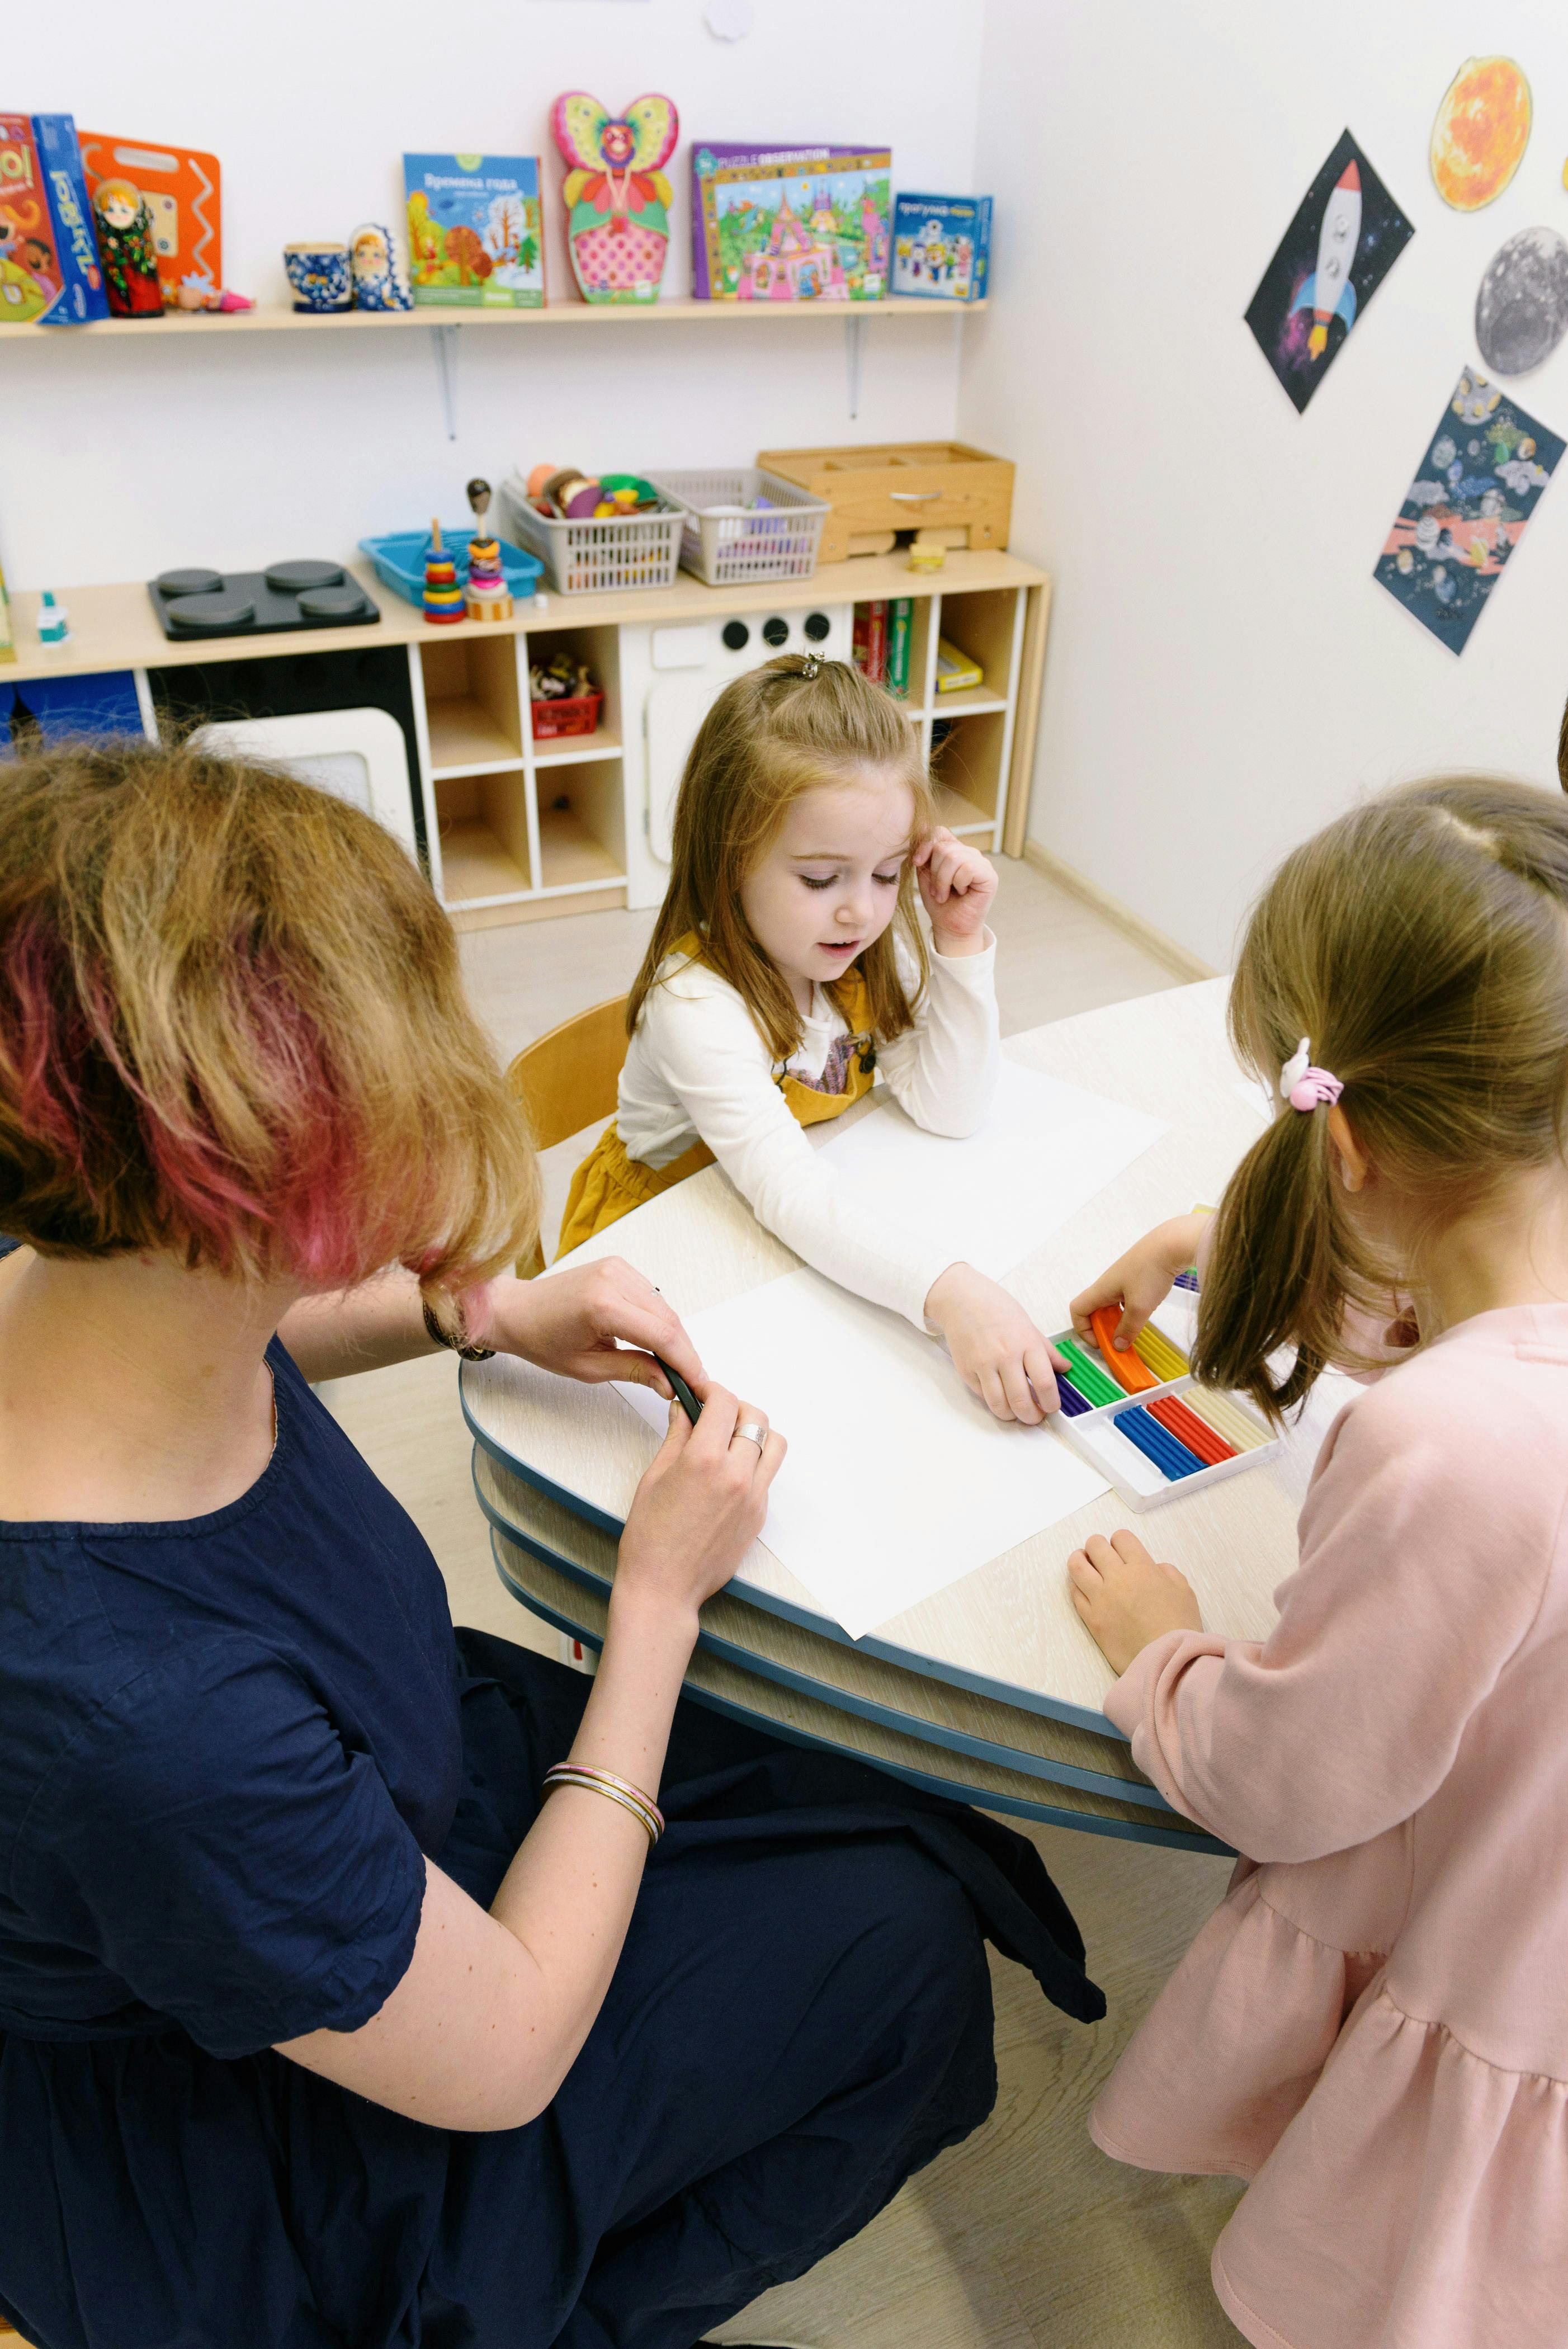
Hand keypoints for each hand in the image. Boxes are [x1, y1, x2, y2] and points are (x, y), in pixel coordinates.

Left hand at [465, 1258, 704, 1401]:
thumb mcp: (588, 1368)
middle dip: (684, 1351)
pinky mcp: (618, 1266)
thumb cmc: (541, 1338)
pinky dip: (660, 1319)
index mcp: (601, 1305)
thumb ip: (634, 1372)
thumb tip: (669, 1384)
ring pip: (664, 1307)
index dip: (686, 1361)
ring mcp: (617, 1268)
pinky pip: (652, 1296)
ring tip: (674, 1364)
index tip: (697, 1383)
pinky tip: (656, 1340)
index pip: (662, 1334)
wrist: (517, 1310)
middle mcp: (612, 1279)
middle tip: (690, 1379)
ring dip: (674, 1336)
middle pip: (669, 1319)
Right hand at [615, 1384, 784, 1625]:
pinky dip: (754, 1463)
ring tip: (730, 1440)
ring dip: (755, 1433)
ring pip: (775, 1444)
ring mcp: (753, 1497)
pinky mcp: (759, 1515)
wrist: (664, 1587)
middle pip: (756, 1417)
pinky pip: (768, 1475)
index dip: (711, 1389)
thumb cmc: (650, 1538)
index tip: (701, 1393)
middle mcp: (736, 1475)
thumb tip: (685, 1409)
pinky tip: (729, 1473)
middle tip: (715, 1414)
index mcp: (704, 1460)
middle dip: (735, 1408)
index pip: (724, 1403)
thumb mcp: (654, 1477)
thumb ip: (676, 1436)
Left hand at [914, 826, 996, 953]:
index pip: (939, 832)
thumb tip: (921, 826)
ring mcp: (981, 862)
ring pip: (953, 857)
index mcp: (954, 850)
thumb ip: (925, 852)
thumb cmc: (939, 903)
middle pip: (943, 847)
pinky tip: (962, 893)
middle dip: (934, 872)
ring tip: (945, 894)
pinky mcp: (989, 875)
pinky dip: (957, 883)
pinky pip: (966, 868)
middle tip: (936, 890)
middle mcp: (969, 853)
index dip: (926, 845)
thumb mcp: (925, 874)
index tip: (917, 862)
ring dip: (943, 881)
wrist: (950, 927)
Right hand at [924, 1261, 1067, 1422]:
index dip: (1051, 1402)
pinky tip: (1000, 1397)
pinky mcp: (967, 1371)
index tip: (1052, 1407)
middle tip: (1036, 1416)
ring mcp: (984, 1365)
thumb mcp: (1028, 1325)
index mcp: (1026, 1343)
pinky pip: (983, 1397)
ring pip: (1000, 1406)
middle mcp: (1005, 1356)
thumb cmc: (995, 1307)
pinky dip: (994, 1403)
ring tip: (1018, 1412)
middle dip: (1032, 1417)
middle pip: (1022, 1401)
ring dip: (1012, 1416)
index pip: (1045, 1383)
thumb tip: (1065, 1368)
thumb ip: (1047, 1350)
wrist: (961, 1299)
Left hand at [1067, 1528, 1201, 1674]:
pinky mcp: (1091, 1619)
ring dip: (1079, 1559)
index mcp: (1142, 1568)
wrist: (1167, 1660)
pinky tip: (1083, 1588)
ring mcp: (1101, 1598)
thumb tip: (1155, 1568)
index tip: (1121, 1549)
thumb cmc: (1180, 1627)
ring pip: (1077, 1566)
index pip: (1121, 1538)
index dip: (1120, 1541)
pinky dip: (1077, 1586)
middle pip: (1095, 1546)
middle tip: (1100, 1553)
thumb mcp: (1184, 1592)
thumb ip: (1168, 1573)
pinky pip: (1075, 1594)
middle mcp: (1117, 1578)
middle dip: (1097, 1545)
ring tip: (1083, 1562)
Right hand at [1069, 1214, 1209, 1351]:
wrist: (1172, 1244)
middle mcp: (1108, 1284)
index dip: (1084, 1330)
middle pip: (1095, 1311)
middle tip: (1120, 1340)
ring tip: (1134, 1328)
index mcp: (1101, 1289)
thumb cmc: (1151, 1269)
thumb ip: (1128, 1329)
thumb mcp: (1140, 1307)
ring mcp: (1122, 1280)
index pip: (1077, 1311)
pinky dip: (1131, 1311)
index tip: (1101, 1342)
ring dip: (1119, 1320)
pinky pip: (1126, 1299)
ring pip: (1112, 1306)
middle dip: (1104, 1328)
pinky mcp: (1137, 1278)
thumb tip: (1118, 1344)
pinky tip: (1145, 1313)